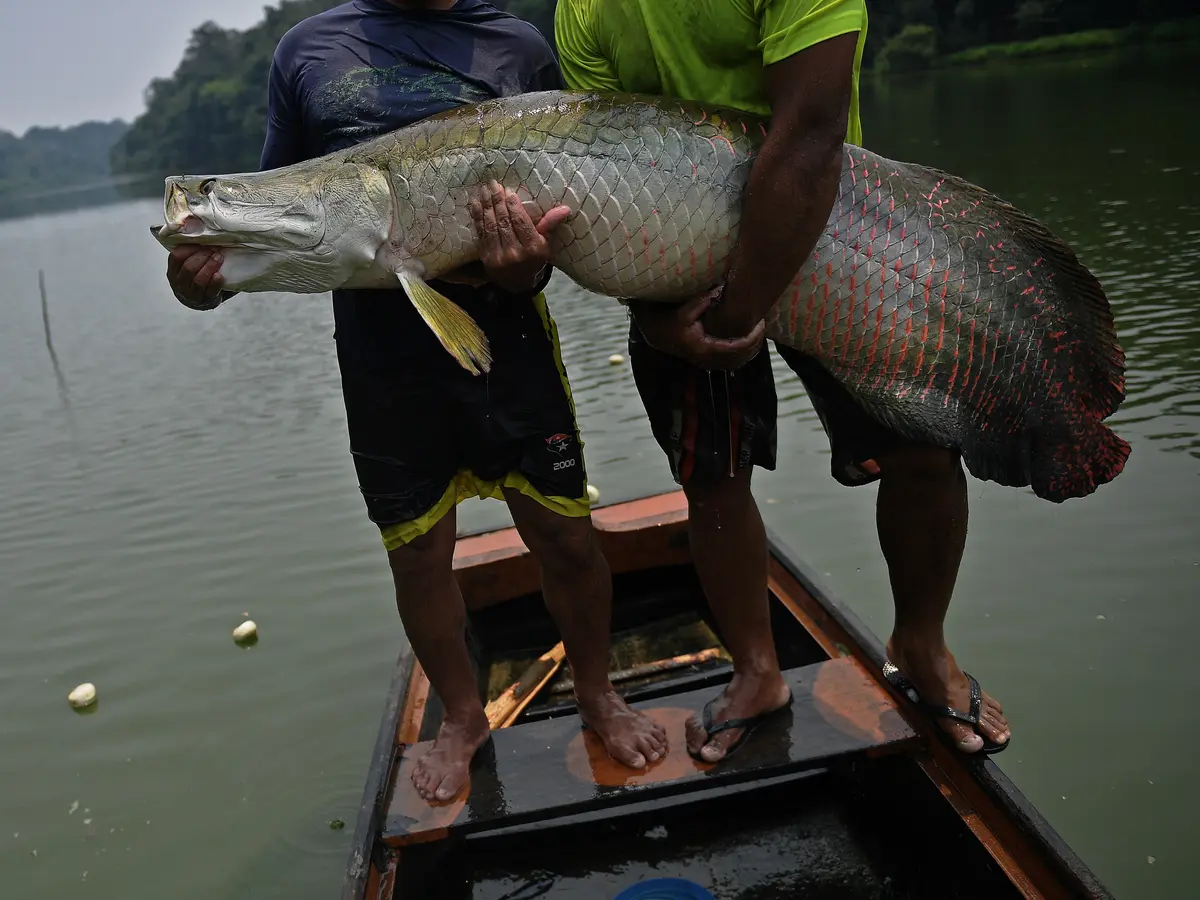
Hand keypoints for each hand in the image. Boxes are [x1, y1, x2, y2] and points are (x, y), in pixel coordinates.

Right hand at [166, 245, 228, 309]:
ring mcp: (192, 294)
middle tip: (214, 250)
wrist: (201, 300)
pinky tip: (220, 275)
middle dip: (203, 256)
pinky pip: (210, 291)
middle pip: (189, 268)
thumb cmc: (194, 277)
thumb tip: (194, 229)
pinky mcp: (206, 300)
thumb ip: (188, 253)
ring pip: (199, 280)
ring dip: (210, 267)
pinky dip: (215, 282)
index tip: (201, 243)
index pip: (176, 256)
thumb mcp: (185, 265)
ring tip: (219, 258)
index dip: (189, 248)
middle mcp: (179, 284)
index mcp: (172, 272)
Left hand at [469, 181, 570, 293]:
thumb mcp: (545, 243)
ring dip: (486, 205)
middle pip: (504, 222)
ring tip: (484, 190)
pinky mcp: (486, 258)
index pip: (520, 222)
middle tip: (494, 184)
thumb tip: (565, 209)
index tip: (508, 190)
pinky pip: (481, 233)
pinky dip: (477, 217)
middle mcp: (515, 253)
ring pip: (491, 226)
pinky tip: (476, 203)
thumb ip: (550, 224)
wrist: (518, 283)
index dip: (513, 205)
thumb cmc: (533, 258)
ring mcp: (499, 256)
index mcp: (532, 249)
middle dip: (498, 201)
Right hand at [628, 289, 765, 370]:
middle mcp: (707, 359)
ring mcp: (707, 362)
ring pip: (737, 362)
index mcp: (704, 348)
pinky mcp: (706, 360)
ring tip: (760, 333)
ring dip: (751, 350)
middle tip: (764, 326)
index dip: (753, 337)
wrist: (655, 333)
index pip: (737, 347)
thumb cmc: (668, 320)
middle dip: (756, 343)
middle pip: (740, 357)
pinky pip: (730, 362)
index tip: (761, 324)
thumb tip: (720, 288)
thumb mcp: (683, 310)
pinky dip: (742, 354)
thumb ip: (702, 301)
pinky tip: (750, 342)